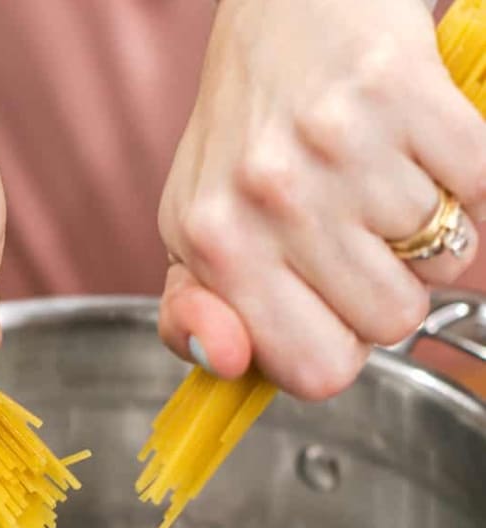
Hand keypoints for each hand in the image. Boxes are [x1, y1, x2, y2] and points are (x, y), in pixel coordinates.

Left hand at [158, 0, 485, 398]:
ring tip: (378, 184)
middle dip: (387, 293)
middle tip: (355, 237)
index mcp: (213, 247)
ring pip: (445, 259)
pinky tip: (414, 150)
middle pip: (391, 323)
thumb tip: (220, 362)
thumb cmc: (243, 137)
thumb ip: (192, 315)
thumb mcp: (192, 234)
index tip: (328, 311)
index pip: (314, 371)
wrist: (283, 8)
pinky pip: (482, 187)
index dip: (339, 350)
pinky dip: (465, 179)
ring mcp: (338, 144)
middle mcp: (268, 197)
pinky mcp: (402, 88)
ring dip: (428, 233)